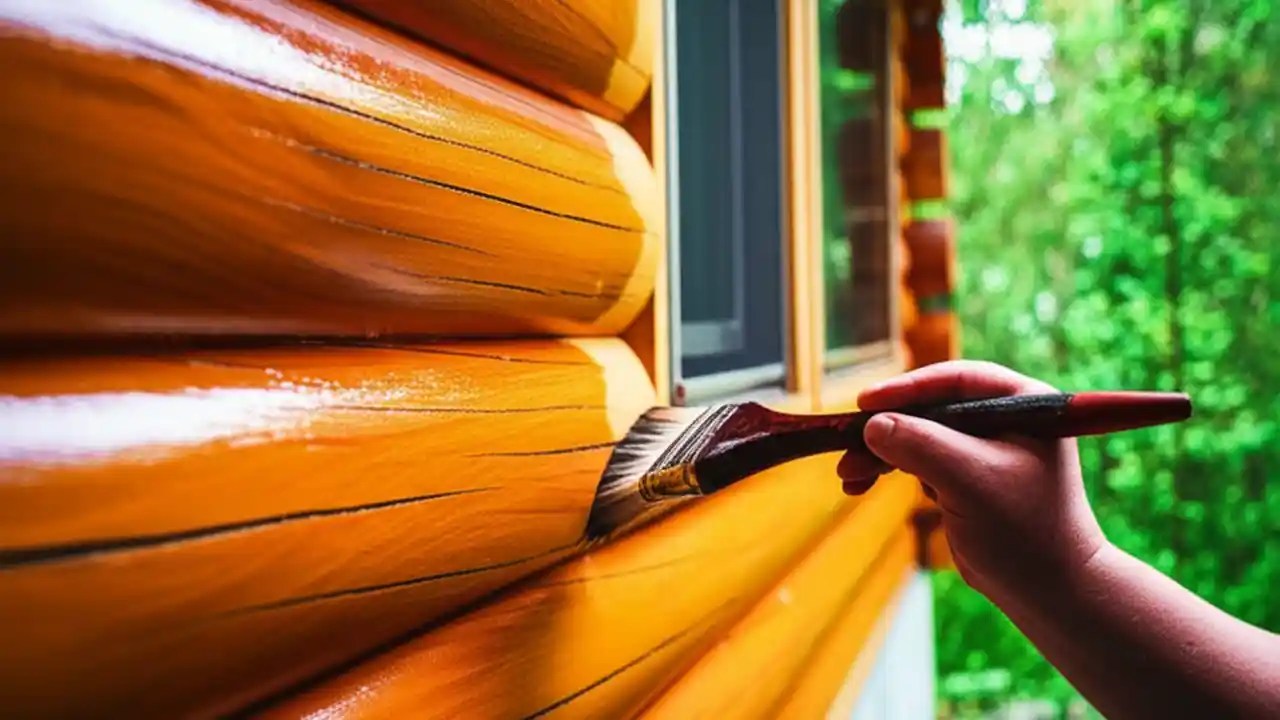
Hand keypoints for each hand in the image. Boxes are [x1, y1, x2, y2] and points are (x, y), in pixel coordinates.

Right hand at [838, 361, 1106, 602]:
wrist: (1050, 591)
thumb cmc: (1024, 529)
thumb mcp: (969, 479)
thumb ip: (920, 445)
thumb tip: (872, 425)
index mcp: (1023, 403)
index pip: (957, 380)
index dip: (908, 388)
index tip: (864, 401)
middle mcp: (1004, 420)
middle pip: (932, 409)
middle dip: (888, 428)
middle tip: (847, 445)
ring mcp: (984, 451)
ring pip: (920, 437)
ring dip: (882, 453)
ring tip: (849, 475)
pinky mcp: (967, 480)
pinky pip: (920, 464)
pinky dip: (891, 471)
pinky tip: (862, 485)